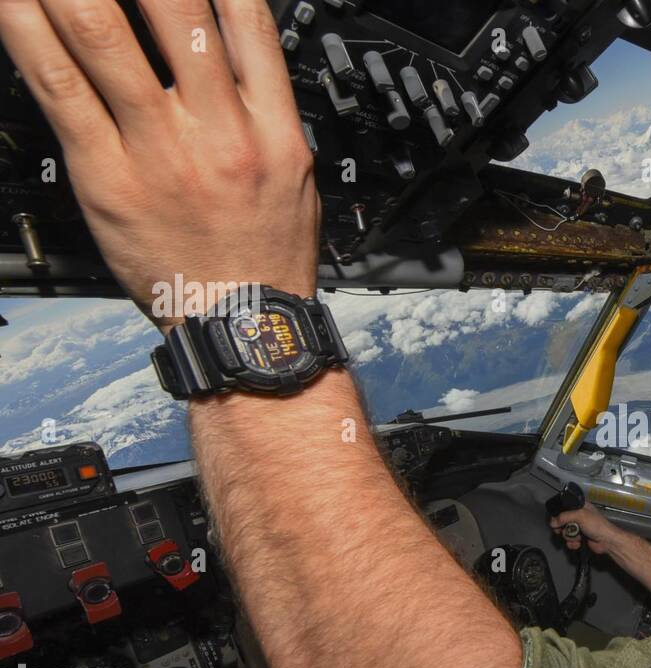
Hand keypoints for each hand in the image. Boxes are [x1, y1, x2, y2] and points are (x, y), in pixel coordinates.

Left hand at [0, 0, 319, 327]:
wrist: (243, 323)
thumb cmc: (266, 253)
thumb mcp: (293, 170)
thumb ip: (261, 102)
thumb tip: (231, 39)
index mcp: (272, 126)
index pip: (247, 17)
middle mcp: (219, 131)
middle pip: (172, 9)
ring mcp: (160, 151)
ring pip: (104, 38)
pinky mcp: (106, 175)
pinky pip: (60, 88)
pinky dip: (29, 33)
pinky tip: (17, 3)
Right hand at [548, 503, 623, 553]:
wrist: (607, 541)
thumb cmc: (598, 525)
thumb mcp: (580, 515)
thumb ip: (564, 517)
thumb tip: (553, 522)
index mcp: (580, 507)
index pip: (563, 509)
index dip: (558, 515)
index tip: (555, 521)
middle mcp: (579, 517)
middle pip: (562, 522)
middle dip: (563, 528)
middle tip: (563, 530)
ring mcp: (579, 528)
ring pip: (565, 533)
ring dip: (570, 537)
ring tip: (578, 536)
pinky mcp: (580, 538)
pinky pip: (569, 542)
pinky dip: (573, 543)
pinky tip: (579, 543)